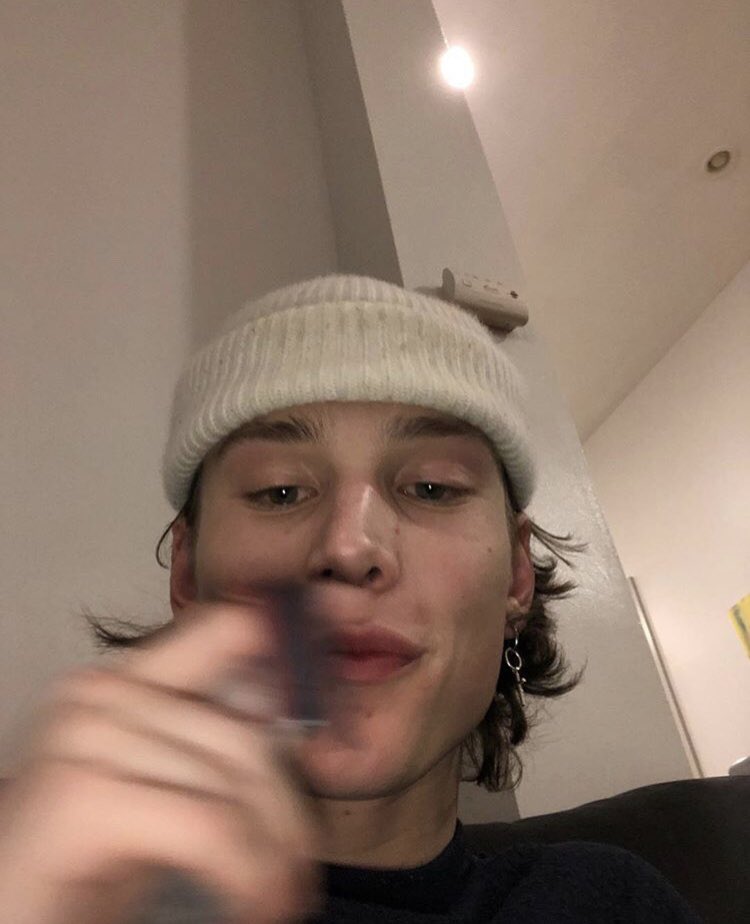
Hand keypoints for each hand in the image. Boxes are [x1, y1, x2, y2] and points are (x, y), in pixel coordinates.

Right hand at [0, 599, 322, 923]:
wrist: (15, 918)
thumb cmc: (88, 863)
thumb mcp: (163, 790)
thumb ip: (209, 745)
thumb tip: (290, 717)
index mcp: (124, 682)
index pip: (225, 627)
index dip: (290, 627)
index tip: (352, 615)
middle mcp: (100, 692)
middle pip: (241, 735)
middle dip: (284, 812)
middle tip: (299, 871)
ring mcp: (87, 734)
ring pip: (231, 785)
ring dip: (270, 856)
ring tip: (276, 900)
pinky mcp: (84, 795)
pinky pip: (208, 828)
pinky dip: (246, 874)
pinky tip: (254, 903)